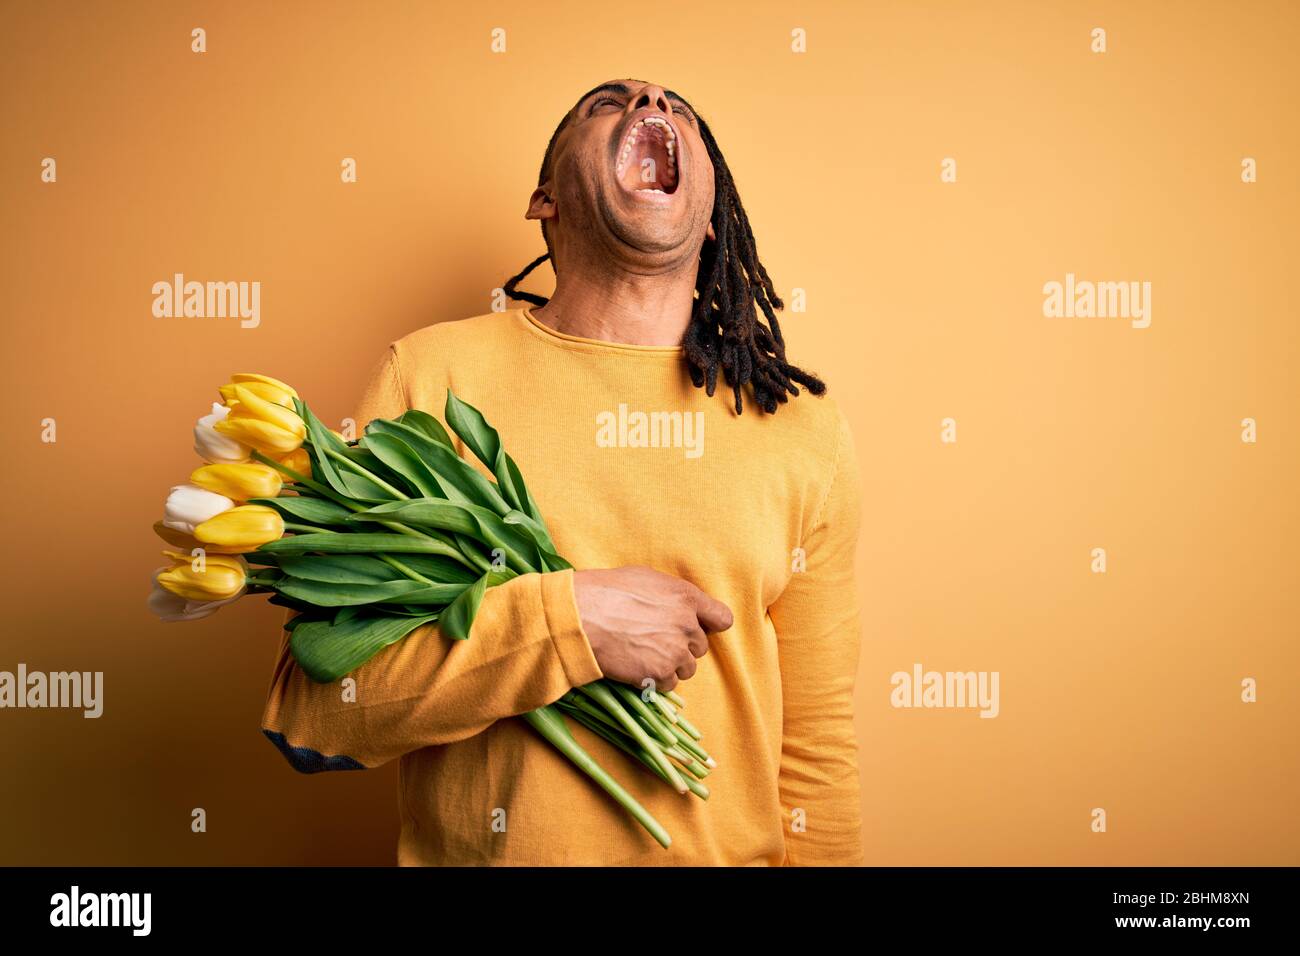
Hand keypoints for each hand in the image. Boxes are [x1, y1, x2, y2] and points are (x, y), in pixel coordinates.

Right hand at [572, 566, 732, 691]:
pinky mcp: (660, 674)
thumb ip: (670, 594)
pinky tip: (638, 668)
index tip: (699, 627)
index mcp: (687, 597)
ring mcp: (675, 651)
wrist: (581, 617)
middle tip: (655, 641)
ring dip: (671, 665)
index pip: (722, 618)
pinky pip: (670, 684)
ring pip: (687, 667)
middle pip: (700, 646)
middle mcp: (687, 625)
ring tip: (644, 655)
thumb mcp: (644, 578)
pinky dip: (657, 680)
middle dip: (682, 645)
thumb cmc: (606, 591)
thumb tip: (676, 604)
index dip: (711, 624)